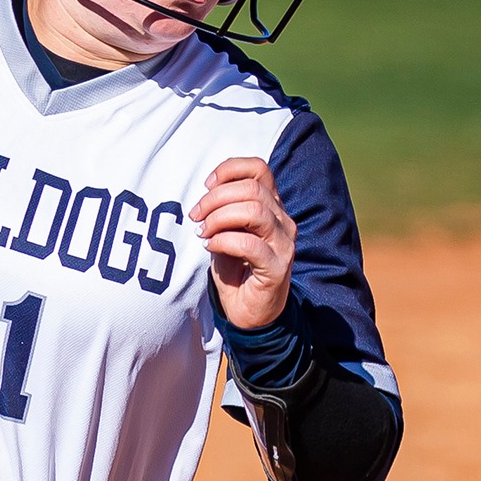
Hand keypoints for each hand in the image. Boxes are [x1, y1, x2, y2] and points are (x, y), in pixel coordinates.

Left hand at [188, 157, 295, 329]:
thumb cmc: (237, 268)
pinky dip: (222, 241)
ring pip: (253, 212)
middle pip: (252, 189)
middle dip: (215, 199)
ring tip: (204, 232)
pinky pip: (248, 244)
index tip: (207, 184)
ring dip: (219, 218)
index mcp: (272, 206)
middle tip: (196, 216)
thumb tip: (208, 192)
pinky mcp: (277, 267)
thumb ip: (222, 209)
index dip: (230, 169)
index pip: (259, 169)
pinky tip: (211, 247)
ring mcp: (284, 244)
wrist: (250, 311)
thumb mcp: (226, 231)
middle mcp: (283, 221)